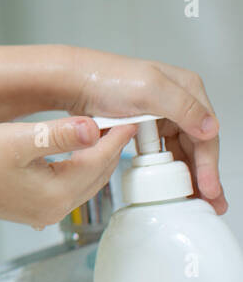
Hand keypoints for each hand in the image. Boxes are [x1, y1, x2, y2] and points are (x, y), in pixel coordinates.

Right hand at [0, 117, 137, 228]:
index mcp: (57, 193)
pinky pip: (70, 188)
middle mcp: (56, 208)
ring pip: (86, 183)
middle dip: (112, 149)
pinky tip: (77, 154)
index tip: (129, 119)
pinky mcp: (36, 208)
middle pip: (98, 175)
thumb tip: (93, 129)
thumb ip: (58, 135)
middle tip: (122, 124)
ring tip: (104, 135)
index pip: (99, 160)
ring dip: (97, 159)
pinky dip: (80, 169)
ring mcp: (46, 211)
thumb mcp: (18, 140)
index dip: (115, 137)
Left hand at [63, 47, 225, 213]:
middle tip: (210, 203)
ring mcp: (159, 115)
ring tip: (194, 199)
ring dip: (188, 175)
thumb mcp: (148, 90)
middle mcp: (177, 102)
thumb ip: (182, 107)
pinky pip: (158, 152)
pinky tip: (170, 185)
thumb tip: (210, 128)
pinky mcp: (141, 126)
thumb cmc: (104, 79)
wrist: (71, 82)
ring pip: (180, 151)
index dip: (209, 164)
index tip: (209, 189)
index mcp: (187, 89)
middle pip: (197, 145)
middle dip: (204, 175)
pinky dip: (165, 169)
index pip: (206, 133)